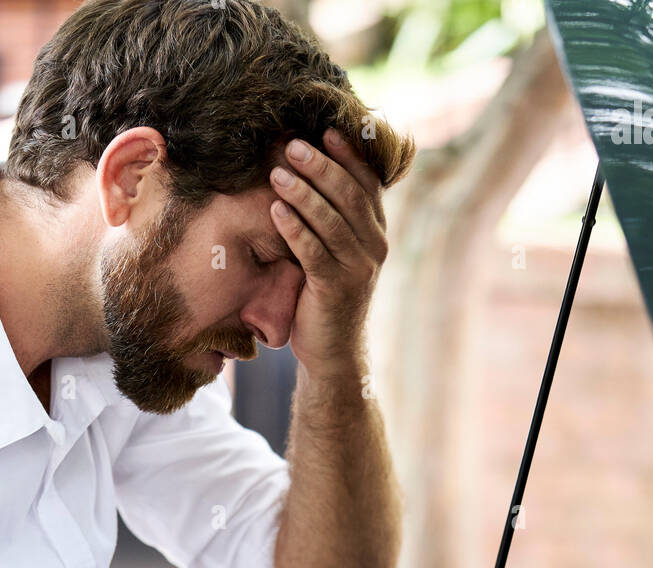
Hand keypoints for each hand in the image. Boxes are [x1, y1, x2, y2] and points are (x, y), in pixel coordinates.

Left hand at [269, 128, 387, 375]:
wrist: (333, 351)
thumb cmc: (326, 296)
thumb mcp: (336, 252)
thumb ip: (332, 218)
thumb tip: (309, 169)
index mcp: (376, 234)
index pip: (367, 185)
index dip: (347, 156)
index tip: (324, 131)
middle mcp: (374, 249)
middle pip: (349, 196)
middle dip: (320, 167)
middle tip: (291, 145)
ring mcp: (358, 270)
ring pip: (332, 221)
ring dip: (303, 193)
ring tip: (276, 174)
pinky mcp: (336, 289)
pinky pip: (314, 252)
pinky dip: (295, 229)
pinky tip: (276, 210)